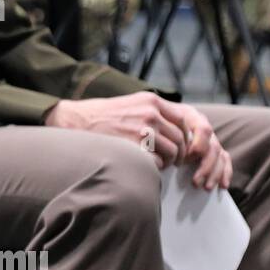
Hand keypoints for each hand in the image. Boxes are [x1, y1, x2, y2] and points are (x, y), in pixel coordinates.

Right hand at [44, 91, 230, 187]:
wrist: (73, 121)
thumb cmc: (101, 116)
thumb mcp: (131, 104)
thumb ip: (155, 112)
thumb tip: (180, 129)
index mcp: (152, 101)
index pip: (190, 118)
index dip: (196, 136)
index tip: (193, 148)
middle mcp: (150, 113)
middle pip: (182, 139)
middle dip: (179, 154)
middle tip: (170, 160)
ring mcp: (142, 129)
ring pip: (172, 153)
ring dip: (167, 162)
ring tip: (153, 162)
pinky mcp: (134, 145)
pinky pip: (157, 163)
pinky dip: (153, 168)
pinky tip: (140, 163)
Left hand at [158, 100, 232, 190]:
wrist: (155, 117)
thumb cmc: (153, 120)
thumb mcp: (154, 120)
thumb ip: (159, 131)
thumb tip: (160, 150)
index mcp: (191, 117)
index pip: (203, 130)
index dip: (198, 146)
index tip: (185, 160)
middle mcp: (203, 127)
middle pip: (212, 147)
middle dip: (205, 167)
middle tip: (195, 182)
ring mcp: (209, 138)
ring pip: (219, 155)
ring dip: (214, 173)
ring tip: (205, 187)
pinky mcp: (213, 149)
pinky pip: (224, 159)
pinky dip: (225, 172)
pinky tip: (222, 185)